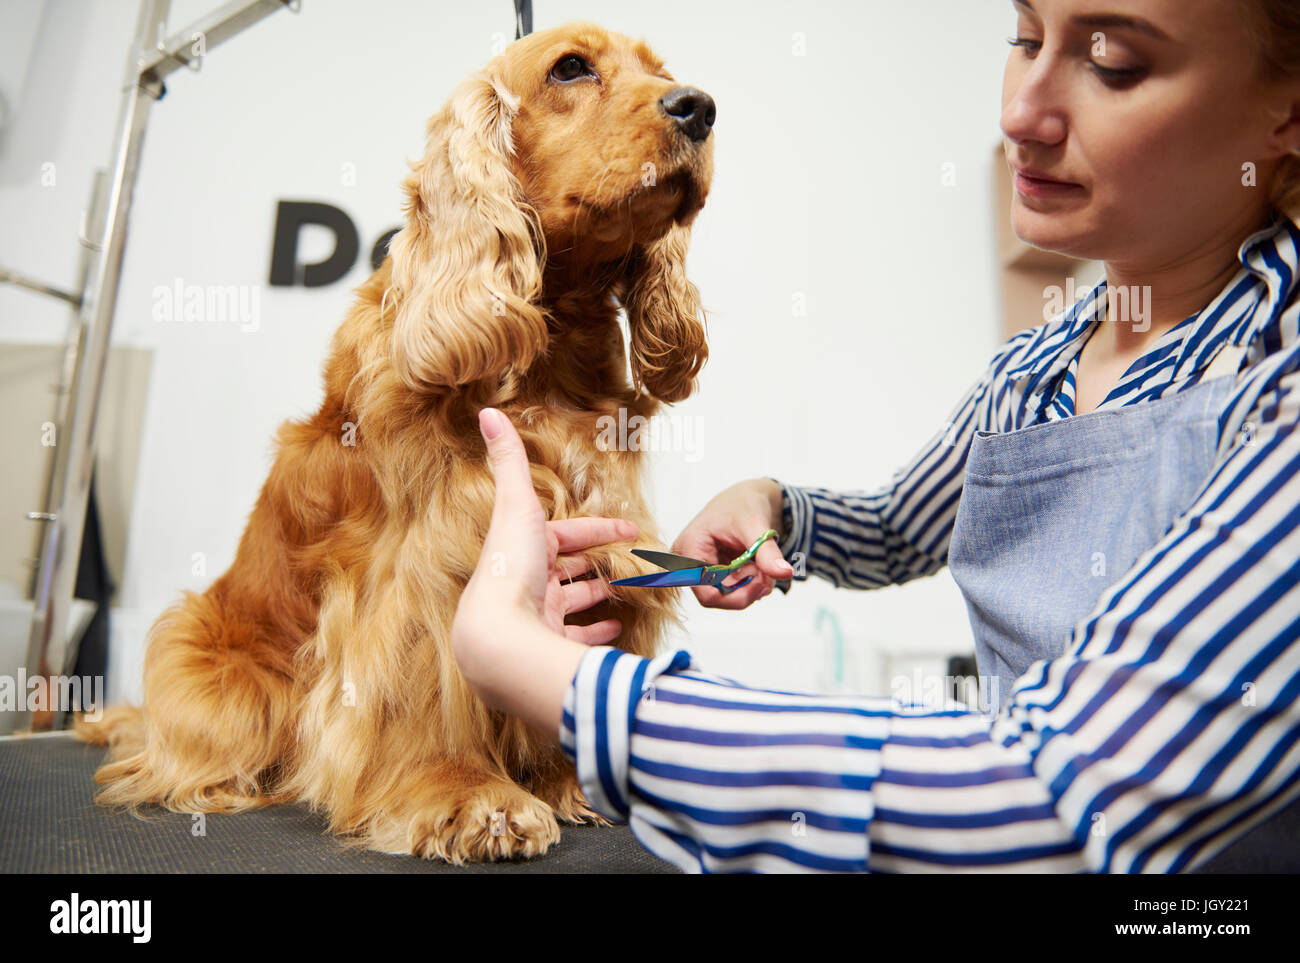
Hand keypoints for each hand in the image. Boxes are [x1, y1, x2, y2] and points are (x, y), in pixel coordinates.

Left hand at [450, 407, 637, 731]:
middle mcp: (525, 584)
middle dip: (597, 562)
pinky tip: (615, 625)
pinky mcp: (547, 647)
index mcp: (521, 550)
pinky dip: (596, 630)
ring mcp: (536, 617)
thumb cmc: (508, 571)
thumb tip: (488, 412)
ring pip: (573, 601)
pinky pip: (576, 637)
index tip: (631, 529)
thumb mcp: (516, 505)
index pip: (566, 535)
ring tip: (623, 589)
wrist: (496, 640)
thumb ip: (509, 460)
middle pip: (568, 569)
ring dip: (597, 592)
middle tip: (630, 561)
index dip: (599, 529)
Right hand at [672, 478, 793, 609]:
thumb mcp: (756, 525)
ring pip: (727, 596)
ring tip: (767, 568)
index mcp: (690, 547)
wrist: (747, 498)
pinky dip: (750, 584)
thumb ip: (767, 552)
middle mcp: (690, 562)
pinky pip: (732, 589)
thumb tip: (784, 572)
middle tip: (769, 575)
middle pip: (717, 597)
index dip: (735, 596)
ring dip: (752, 588)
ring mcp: (702, 568)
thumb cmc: (743, 503)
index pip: (705, 592)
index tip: (761, 581)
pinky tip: (760, 568)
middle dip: (747, 590)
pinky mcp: (714, 572)